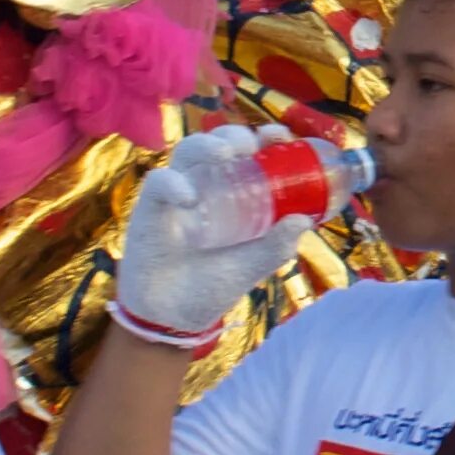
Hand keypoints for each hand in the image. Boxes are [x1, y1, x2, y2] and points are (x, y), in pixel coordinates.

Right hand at [113, 124, 311, 343]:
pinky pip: (159, 183)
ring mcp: (176, 194)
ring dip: (207, 145)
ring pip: (186, 152)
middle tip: (252, 144)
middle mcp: (203, 186)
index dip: (261, 139)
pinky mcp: (149, 208)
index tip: (279, 136)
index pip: (244, 154)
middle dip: (234, 134)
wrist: (171, 319)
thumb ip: (275, 246)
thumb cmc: (210, 287)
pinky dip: (174, 184)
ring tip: (226, 153)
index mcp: (230, 195)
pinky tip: (189, 197)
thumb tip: (305, 220)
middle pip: (216, 143)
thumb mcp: (248, 267)